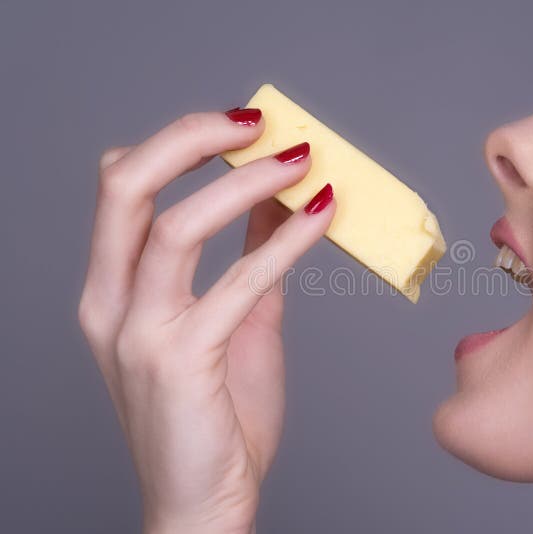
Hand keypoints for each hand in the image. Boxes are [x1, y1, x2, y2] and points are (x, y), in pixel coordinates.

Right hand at [78, 109, 334, 532]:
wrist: (203, 501)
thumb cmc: (215, 418)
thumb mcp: (232, 323)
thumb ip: (246, 260)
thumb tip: (275, 200)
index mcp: (114, 291)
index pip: (123, 188)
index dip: (180, 145)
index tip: (244, 129)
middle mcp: (110, 304)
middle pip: (125, 185)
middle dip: (191, 138)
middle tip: (258, 123)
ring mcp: (138, 333)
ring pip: (176, 225)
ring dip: (246, 182)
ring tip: (302, 161)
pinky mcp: (179, 362)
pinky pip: (238, 282)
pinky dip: (285, 240)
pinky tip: (324, 216)